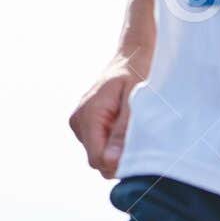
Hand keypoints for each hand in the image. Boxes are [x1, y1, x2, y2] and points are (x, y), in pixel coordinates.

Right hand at [69, 52, 148, 178]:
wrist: (131, 56)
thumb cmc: (137, 75)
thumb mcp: (135, 101)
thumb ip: (122, 132)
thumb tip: (111, 162)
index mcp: (88, 115)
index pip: (97, 159)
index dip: (118, 164)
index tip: (141, 155)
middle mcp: (78, 121)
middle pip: (97, 161)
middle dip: (119, 159)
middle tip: (142, 141)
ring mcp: (79, 123)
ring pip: (98, 156)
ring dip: (117, 152)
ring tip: (133, 130)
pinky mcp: (84, 125)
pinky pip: (99, 147)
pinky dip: (114, 145)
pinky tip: (125, 128)